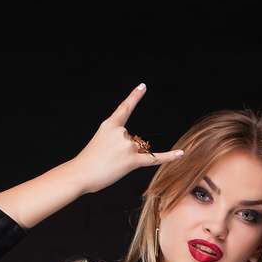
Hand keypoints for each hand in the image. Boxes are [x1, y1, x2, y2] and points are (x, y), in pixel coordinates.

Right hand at [67, 83, 186, 194]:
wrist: (80, 174)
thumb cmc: (88, 161)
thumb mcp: (99, 141)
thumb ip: (117, 141)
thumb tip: (132, 150)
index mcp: (109, 125)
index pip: (125, 108)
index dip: (134, 97)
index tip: (143, 87)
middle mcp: (120, 132)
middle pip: (132, 141)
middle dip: (123, 152)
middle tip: (106, 159)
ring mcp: (127, 146)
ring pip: (137, 152)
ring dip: (126, 160)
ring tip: (110, 165)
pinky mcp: (132, 161)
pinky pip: (154, 159)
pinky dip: (169, 157)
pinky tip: (181, 153)